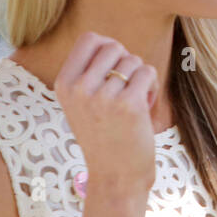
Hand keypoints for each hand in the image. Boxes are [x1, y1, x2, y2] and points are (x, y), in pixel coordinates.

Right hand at [54, 32, 158, 191]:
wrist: (115, 177)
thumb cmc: (104, 136)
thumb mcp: (81, 103)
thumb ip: (89, 73)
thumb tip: (109, 43)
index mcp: (64, 84)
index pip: (89, 39)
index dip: (108, 47)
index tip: (114, 67)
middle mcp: (79, 88)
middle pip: (114, 47)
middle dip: (127, 63)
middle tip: (127, 88)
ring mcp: (102, 96)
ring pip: (134, 61)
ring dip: (141, 78)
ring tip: (136, 102)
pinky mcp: (128, 105)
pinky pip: (148, 73)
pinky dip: (153, 87)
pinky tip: (146, 107)